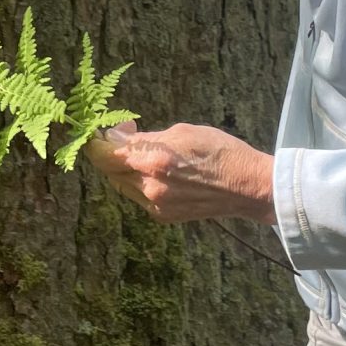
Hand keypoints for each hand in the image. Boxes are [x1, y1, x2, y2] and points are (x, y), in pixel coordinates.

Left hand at [88, 120, 276, 224]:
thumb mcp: (182, 132)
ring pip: (122, 184)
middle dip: (112, 152)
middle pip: (110, 170)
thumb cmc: (220, 151)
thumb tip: (115, 136)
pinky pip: (139, 196)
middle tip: (128, 135)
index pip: (104, 153)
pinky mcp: (164, 216)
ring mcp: (156, 205)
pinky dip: (140, 182)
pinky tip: (159, 172)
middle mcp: (150, 186)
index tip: (104, 129)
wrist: (248, 187)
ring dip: (125, 168)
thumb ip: (144, 138)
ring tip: (146, 154)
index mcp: (153, 161)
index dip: (98, 140)